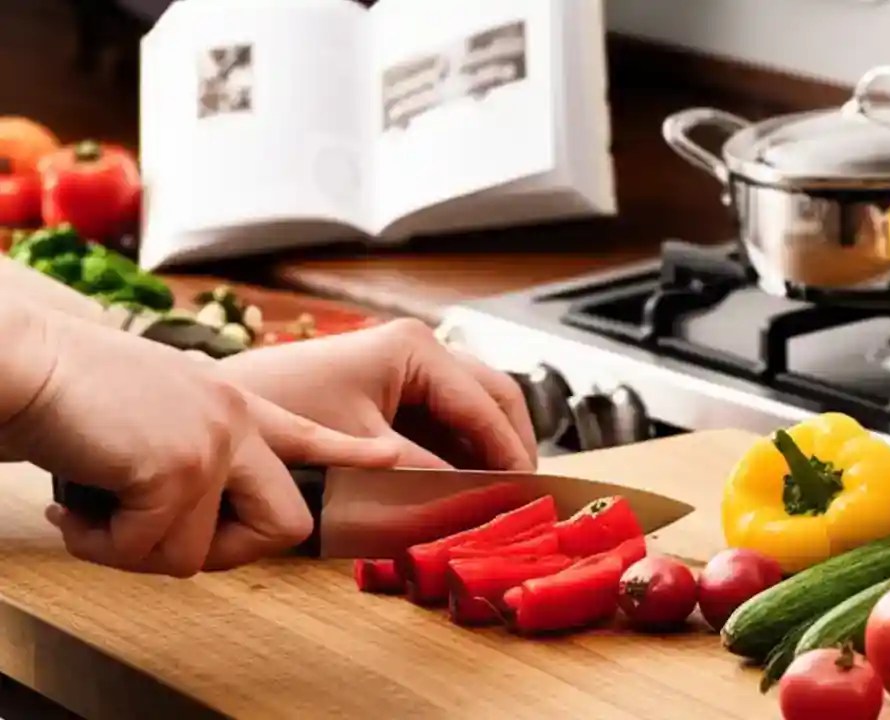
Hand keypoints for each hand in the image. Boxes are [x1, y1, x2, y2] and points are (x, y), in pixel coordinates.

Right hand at [0, 301, 399, 576]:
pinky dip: (101, 546)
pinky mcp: (180, 466)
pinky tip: (72, 507)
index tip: (385, 458)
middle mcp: (238, 421)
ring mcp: (215, 441)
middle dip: (223, 554)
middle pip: (283, 527)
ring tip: (92, 509)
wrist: (19, 363)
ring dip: (135, 549)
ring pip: (200, 555)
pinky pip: (151, 550)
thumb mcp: (152, 413)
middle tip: (156, 539)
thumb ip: (191, 454)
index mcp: (233, 405)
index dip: (349, 454)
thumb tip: (187, 511)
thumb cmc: (68, 395)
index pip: (309, 434)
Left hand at [216, 318, 536, 470]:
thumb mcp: (363, 456)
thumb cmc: (284, 420)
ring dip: (488, 448)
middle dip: (511, 446)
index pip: (488, 405)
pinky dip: (461, 449)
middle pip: (493, 396)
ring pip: (474, 406)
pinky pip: (446, 417)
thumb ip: (427, 476)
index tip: (527, 496)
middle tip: (523, 496)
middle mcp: (418, 348)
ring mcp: (406, 366)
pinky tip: (464, 485)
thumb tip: (478, 500)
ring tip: (498, 495)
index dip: (511, 454)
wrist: (225, 414)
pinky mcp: (392, 389)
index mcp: (416, 349)